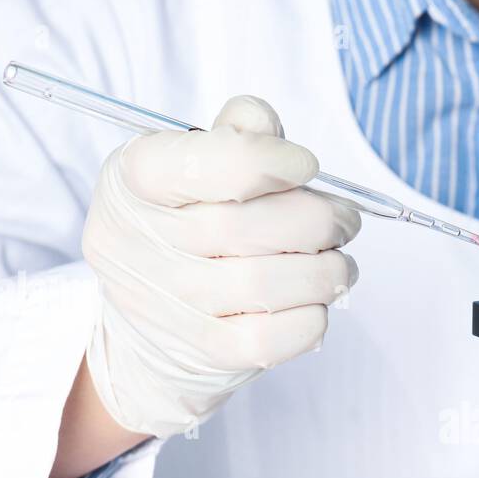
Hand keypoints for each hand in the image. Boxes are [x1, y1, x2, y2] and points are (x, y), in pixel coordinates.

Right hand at [81, 95, 359, 436]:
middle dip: (319, 218)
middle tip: (344, 219)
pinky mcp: (208, 353)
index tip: (307, 164)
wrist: (151, 329)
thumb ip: (231, 137)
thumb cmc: (183, 229)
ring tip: (339, 261)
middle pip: (247, 226)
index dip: (268, 160)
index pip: (202, 164)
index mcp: (134, 181)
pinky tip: (313, 300)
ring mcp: (170, 306)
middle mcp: (139, 244)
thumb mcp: (187, 168)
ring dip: (327, 269)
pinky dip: (314, 315)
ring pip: (270, 283)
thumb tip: (264, 125)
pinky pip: (280, 335)